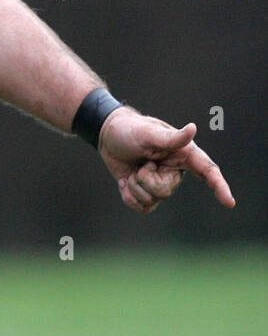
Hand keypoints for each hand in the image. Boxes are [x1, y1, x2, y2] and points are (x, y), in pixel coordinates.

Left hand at [98, 108, 234, 213]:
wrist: (106, 136)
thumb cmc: (129, 129)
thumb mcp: (148, 132)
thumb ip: (171, 137)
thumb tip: (193, 129)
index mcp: (183, 154)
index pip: (207, 171)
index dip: (220, 187)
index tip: (229, 202)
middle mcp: (175, 170)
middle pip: (167, 191)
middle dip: (147, 180)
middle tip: (141, 162)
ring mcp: (160, 182)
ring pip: (153, 200)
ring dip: (135, 186)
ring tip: (133, 169)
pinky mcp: (146, 191)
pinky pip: (141, 207)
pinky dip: (129, 196)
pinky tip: (125, 181)